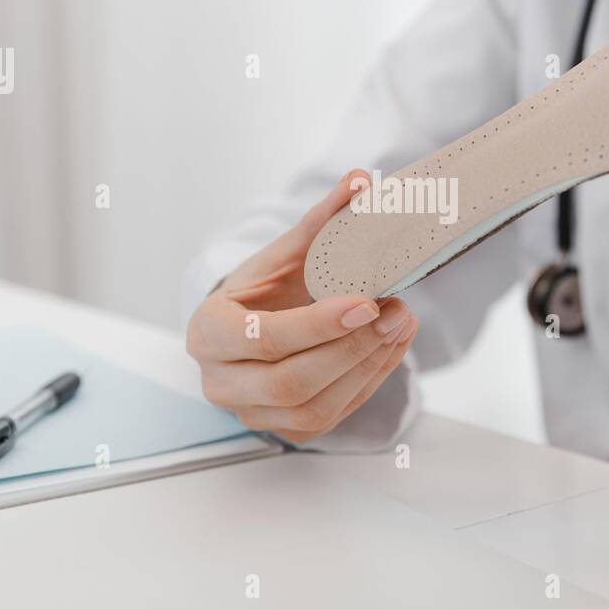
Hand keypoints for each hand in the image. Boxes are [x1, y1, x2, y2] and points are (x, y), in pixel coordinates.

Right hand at [186, 170, 416, 442]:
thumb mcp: (286, 252)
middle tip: (396, 312)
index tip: (367, 301)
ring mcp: (250, 413)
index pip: (264, 338)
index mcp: (208, 331)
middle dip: (352, 349)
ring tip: (401, 324)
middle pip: (290, 381)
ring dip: (367, 367)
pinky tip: (391, 347)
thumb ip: (322, 219)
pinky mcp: (283, 430)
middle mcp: (220, 381)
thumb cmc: (265, 287)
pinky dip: (368, 382)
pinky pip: (330, 418)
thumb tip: (362, 179)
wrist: (251, 326)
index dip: (319, 325)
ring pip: (314, 407)